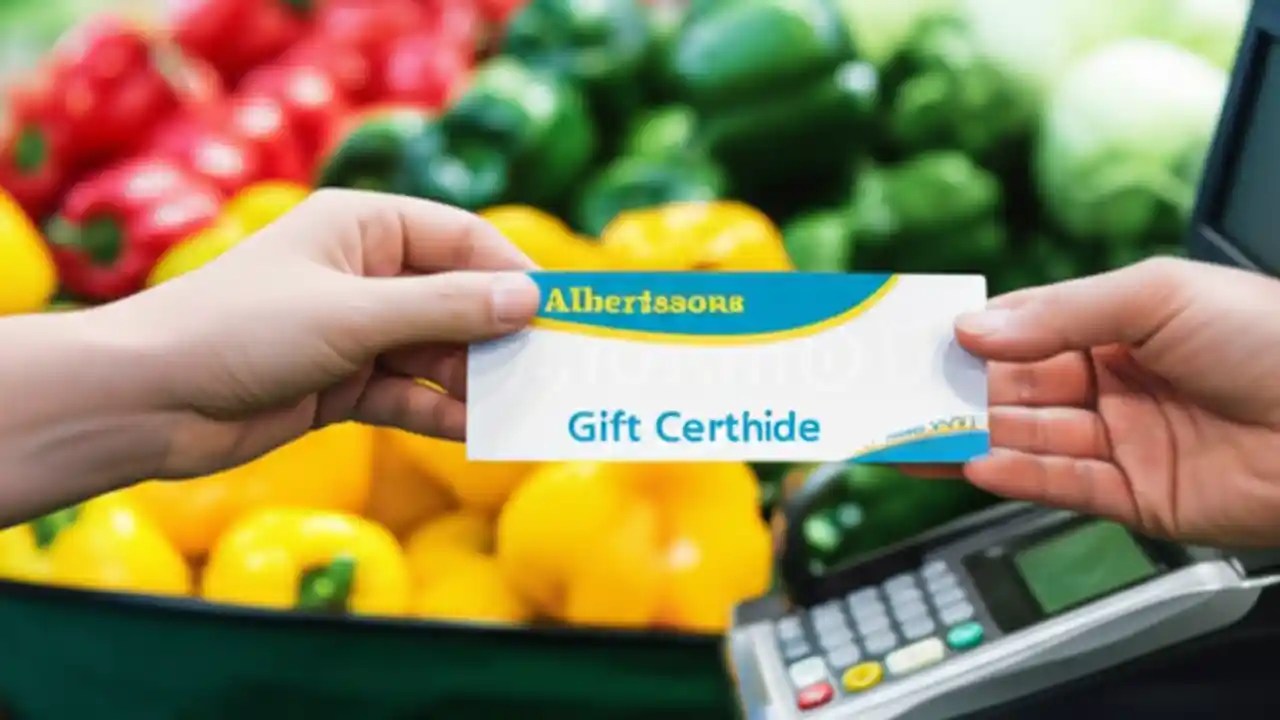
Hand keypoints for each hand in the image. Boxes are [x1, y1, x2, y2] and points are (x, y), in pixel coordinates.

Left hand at [88, 189, 540, 479]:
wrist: (146, 401)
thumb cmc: (242, 330)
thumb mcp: (354, 315)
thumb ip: (446, 309)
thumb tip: (530, 299)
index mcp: (363, 227)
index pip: (462, 239)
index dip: (512, 274)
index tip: (559, 314)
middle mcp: (365, 274)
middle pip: (456, 300)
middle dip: (501, 336)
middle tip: (555, 370)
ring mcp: (355, 332)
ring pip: (438, 353)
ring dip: (479, 379)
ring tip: (527, 407)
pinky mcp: (343, 385)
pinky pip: (411, 395)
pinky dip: (444, 412)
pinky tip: (482, 431)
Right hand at [926, 257, 1279, 547]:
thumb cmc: (1274, 338)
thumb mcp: (1158, 295)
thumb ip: (1060, 313)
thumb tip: (974, 327)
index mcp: (1119, 327)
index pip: (1023, 333)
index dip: (968, 337)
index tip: (912, 339)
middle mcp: (1115, 386)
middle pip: (1014, 390)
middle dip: (952, 392)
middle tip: (893, 394)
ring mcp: (1123, 442)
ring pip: (1027, 439)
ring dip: (966, 437)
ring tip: (910, 435)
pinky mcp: (1137, 498)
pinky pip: (1062, 487)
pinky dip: (1014, 477)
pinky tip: (971, 464)